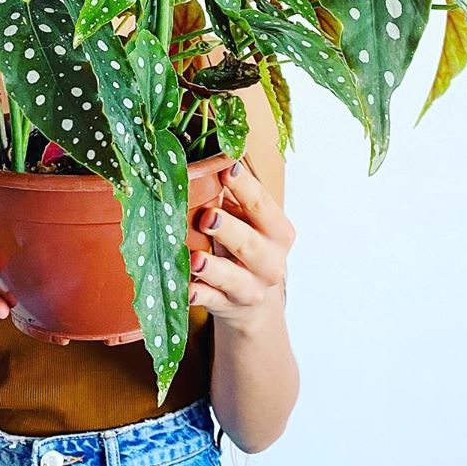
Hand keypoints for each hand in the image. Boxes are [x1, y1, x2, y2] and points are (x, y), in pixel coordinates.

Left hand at [188, 159, 294, 330]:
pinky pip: (213, 302)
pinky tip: (187, 290)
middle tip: (208, 216)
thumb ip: (233, 195)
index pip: (262, 205)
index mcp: (278, 232)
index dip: (245, 186)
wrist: (252, 301)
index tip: (227, 168)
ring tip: (196, 259)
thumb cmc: (245, 244)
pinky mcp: (229, 307)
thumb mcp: (247, 220)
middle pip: (250, 244)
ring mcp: (251, 288)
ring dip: (214, 268)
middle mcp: (271, 262)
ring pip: (233, 279)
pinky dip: (199, 296)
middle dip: (229, 230)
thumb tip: (205, 158)